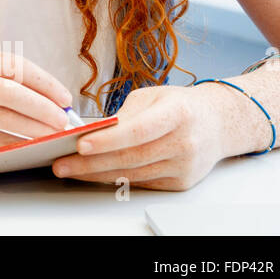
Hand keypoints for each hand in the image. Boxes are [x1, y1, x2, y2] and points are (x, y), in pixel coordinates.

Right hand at [0, 49, 74, 159]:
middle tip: (63, 120)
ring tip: (55, 136)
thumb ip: (14, 79)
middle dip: (41, 107)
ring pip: (3, 120)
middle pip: (8, 92)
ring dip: (35, 130)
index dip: (45, 82)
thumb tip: (59, 100)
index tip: (65, 98)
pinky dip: (20, 147)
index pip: (14, 66)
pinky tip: (35, 149)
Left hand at [51, 84, 226, 190]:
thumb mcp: (153, 97)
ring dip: (96, 173)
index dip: (108, 140)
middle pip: (131, 157)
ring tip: (69, 169)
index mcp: (177, 113)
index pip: (137, 131)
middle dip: (91, 162)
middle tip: (62, 163)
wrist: (218, 124)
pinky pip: (141, 182)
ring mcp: (184, 165)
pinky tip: (93, 173)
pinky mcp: (180, 182)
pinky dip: (114, 178)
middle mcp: (184, 142)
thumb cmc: (180, 106)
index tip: (80, 144)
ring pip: (132, 174)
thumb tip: (92, 131)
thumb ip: (125, 114)